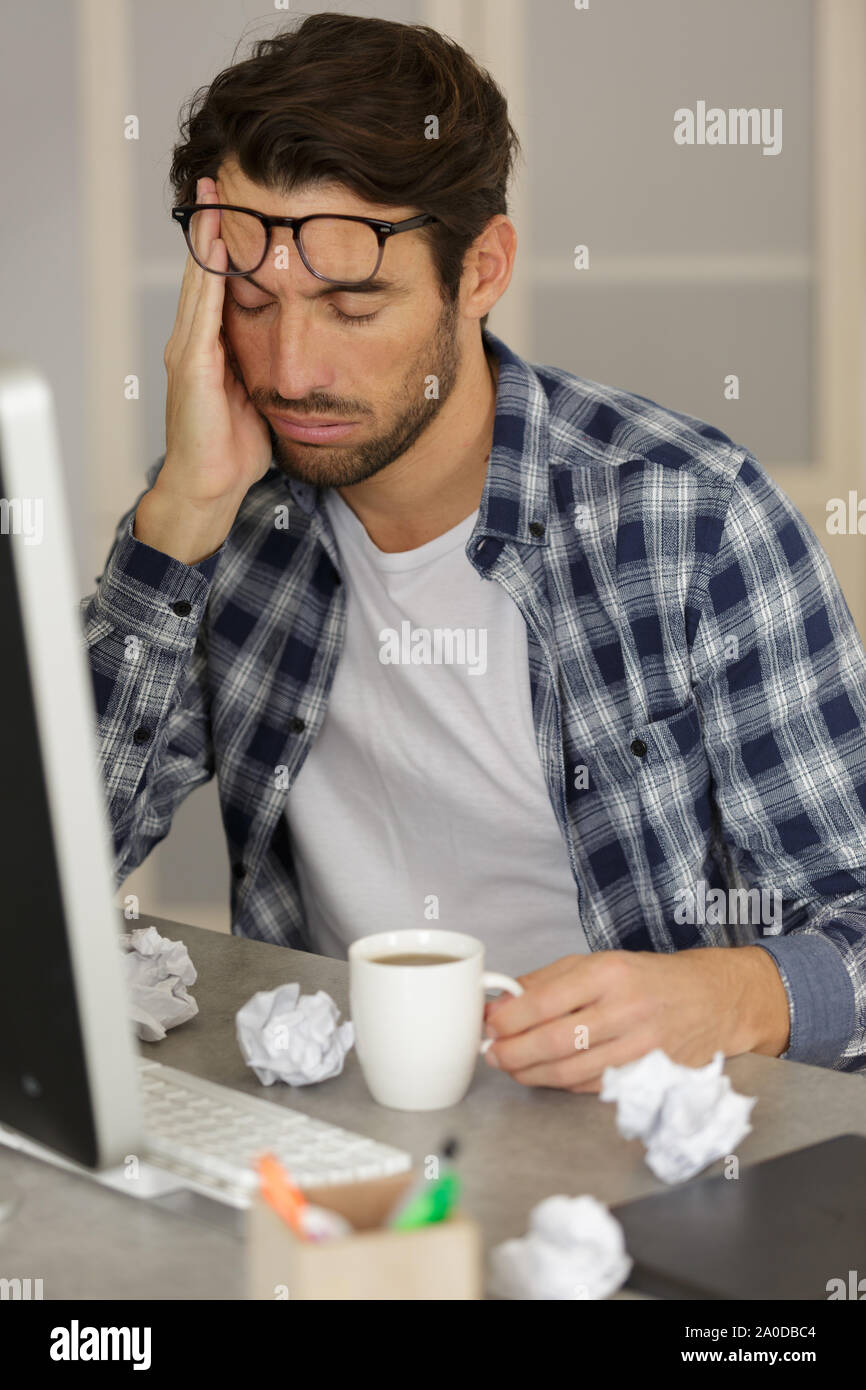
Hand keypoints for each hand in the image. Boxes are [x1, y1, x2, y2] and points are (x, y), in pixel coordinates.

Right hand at [160, 176, 271, 507]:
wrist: (210, 489)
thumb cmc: (233, 451)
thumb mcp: (258, 397)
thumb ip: (267, 368)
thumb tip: (300, 353)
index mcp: (212, 348)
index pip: (218, 284)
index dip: (228, 246)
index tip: (242, 209)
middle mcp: (195, 341)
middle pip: (203, 270)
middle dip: (212, 225)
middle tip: (222, 180)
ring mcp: (190, 350)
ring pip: (199, 279)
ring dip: (207, 235)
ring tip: (216, 194)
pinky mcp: (194, 363)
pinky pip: (203, 306)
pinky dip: (208, 271)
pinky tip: (217, 243)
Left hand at [482, 946, 790, 1092]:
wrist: (713, 1000)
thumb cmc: (648, 978)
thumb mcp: (598, 962)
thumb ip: (548, 981)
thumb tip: (502, 1001)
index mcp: (609, 973)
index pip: (546, 1001)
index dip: (509, 1019)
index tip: (489, 1024)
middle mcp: (626, 1010)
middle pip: (554, 1041)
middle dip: (513, 1052)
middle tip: (492, 1052)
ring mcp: (639, 1048)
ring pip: (571, 1071)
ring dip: (531, 1073)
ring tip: (510, 1066)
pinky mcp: (647, 1076)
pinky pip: (592, 1086)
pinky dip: (560, 1083)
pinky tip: (543, 1075)